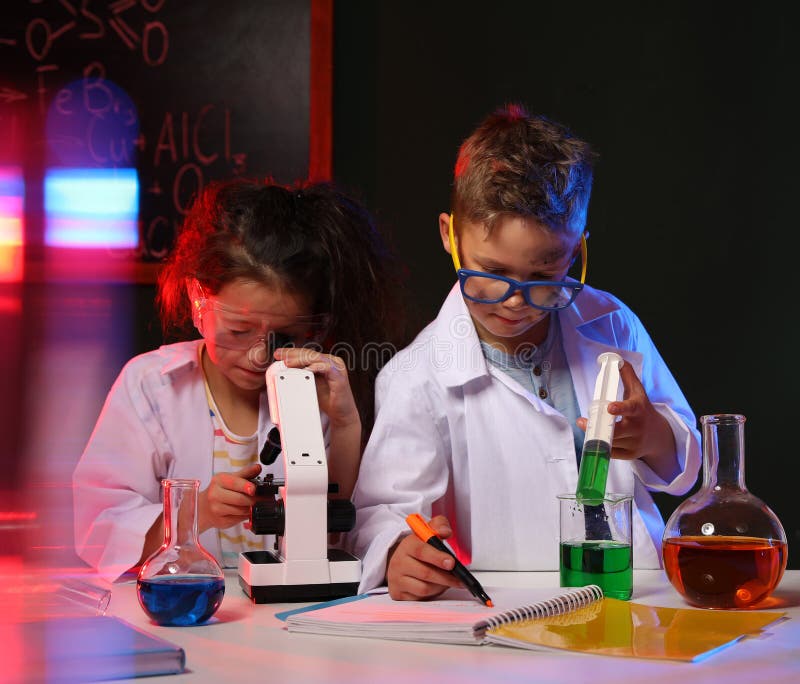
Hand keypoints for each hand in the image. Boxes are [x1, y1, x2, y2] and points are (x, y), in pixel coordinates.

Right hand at [198, 463, 261, 532]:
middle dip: (254, 499)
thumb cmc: (219, 491)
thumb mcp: (230, 478)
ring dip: (251, 508)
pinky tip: (245, 511)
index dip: (247, 486)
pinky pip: (239, 519)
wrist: (203, 507)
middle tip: (263, 498)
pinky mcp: (221, 521)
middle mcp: (215, 495)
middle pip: (240, 499)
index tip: (254, 489)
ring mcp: (217, 509)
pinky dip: (245, 515)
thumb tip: (258, 467)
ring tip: (255, 504)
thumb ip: (245, 473)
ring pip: (241, 510)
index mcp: (219, 480)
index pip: (236, 483)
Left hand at [274, 348, 359, 428]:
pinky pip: (327, 368)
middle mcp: (332, 361)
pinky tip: (306, 369)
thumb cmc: (327, 399)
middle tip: (279, 355)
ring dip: (301, 359)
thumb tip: (284, 370)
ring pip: (316, 358)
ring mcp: (337, 368)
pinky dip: (315, 367)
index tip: (278, 354)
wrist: (341, 414)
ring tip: (288, 362)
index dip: (292, 352)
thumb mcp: (309, 384)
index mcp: (325, 361)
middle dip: (293, 353)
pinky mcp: (340, 377)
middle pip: (310, 353)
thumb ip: (300, 376)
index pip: (306, 353)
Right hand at [386, 515, 462, 600]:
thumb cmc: (419, 547)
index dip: (438, 558)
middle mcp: (398, 562)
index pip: (421, 551)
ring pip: (424, 588)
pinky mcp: (398, 594)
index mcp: (407, 545)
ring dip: (440, 587)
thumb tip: (445, 532)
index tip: (451, 563)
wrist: (401, 561)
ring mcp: (396, 579)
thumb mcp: (428, 532)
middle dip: (446, 577)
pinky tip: (437, 588)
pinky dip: (432, 594)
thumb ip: (439, 525)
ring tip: (448, 582)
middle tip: (459, 579)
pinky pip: (419, 599)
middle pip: (425, 573)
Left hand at [576, 362, 676, 476]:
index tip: (609, 408)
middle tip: (582, 422)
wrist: (658, 434)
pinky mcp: (630, 454)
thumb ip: (627, 375)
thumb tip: (616, 359)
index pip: (630, 408)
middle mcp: (638, 427)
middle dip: (598, 427)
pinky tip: (596, 439)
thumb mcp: (637, 391)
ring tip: (586, 427)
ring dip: (596, 436)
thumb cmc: (642, 409)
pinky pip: (612, 452)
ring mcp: (635, 442)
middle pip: (616, 430)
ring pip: (611, 442)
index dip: (620, 408)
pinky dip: (602, 446)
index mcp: (638, 409)